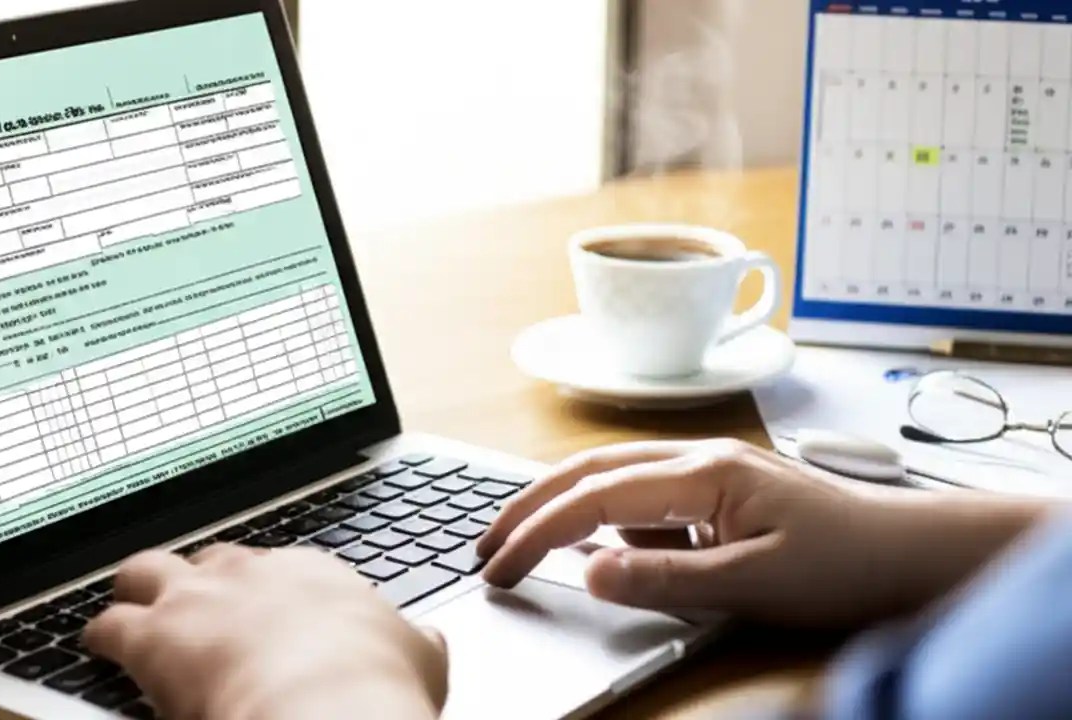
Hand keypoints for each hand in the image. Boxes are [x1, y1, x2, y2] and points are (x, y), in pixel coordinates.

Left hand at [85, 546, 446, 719]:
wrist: (328, 707)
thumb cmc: (375, 687)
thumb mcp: (419, 657)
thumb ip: (416, 642)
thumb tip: (428, 641)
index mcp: (313, 574)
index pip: (277, 568)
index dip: (262, 590)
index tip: (260, 608)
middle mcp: (252, 573)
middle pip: (210, 559)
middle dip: (197, 579)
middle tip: (191, 600)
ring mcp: (199, 599)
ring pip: (147, 571)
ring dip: (136, 589)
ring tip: (126, 606)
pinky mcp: (154, 637)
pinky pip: (108, 626)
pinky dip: (99, 636)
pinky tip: (96, 646)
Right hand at [478, 439, 1044, 626]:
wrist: (908, 552)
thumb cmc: (844, 563)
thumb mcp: (754, 584)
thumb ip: (667, 578)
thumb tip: (588, 571)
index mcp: (701, 473)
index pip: (594, 498)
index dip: (537, 532)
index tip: (499, 567)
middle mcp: (695, 458)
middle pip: (587, 470)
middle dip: (528, 506)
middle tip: (485, 545)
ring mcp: (705, 469)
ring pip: (607, 473)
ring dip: (557, 502)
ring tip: (516, 535)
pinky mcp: (714, 488)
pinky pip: (639, 493)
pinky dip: (598, 511)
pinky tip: (590, 539)